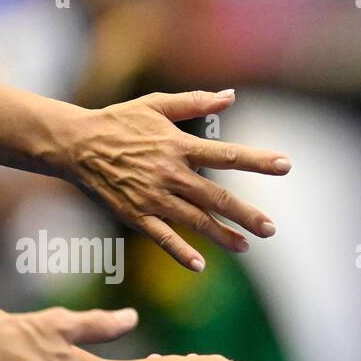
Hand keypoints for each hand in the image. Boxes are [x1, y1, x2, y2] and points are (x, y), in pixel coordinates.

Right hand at [54, 89, 290, 270]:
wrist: (74, 144)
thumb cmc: (118, 122)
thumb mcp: (156, 104)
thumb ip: (195, 102)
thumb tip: (231, 95)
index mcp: (179, 146)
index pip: (227, 155)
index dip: (258, 161)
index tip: (285, 166)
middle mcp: (171, 174)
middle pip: (217, 197)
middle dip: (246, 214)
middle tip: (271, 229)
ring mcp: (153, 197)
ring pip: (196, 221)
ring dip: (222, 236)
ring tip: (246, 245)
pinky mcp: (136, 215)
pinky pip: (163, 237)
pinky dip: (181, 252)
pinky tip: (200, 265)